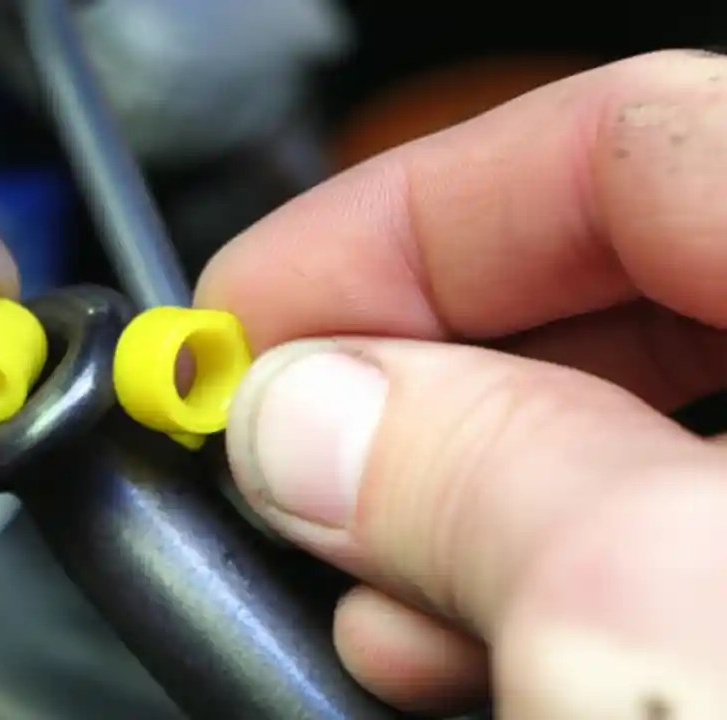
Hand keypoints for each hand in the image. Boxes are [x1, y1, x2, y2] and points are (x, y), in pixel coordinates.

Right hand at [199, 50, 726, 717]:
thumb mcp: (658, 624)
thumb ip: (479, 475)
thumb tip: (310, 417)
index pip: (633, 138)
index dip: (406, 214)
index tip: (250, 315)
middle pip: (619, 280)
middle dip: (415, 372)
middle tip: (283, 455)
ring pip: (628, 428)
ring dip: (457, 500)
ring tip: (368, 600)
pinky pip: (667, 548)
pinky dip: (540, 581)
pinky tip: (459, 644)